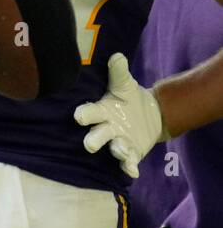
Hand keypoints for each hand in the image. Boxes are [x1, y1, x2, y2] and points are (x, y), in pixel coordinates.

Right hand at [74, 53, 169, 178]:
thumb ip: (119, 72)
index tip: (79, 117)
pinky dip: (129, 166)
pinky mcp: (131, 153)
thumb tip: (117, 56)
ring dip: (117, 151)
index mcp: (101, 111)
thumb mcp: (125, 84)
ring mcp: (117, 141)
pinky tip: (133, 171)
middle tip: (90, 144)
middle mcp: (105, 128)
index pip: (88, 113)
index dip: (84, 115)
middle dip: (93, 140)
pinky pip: (127, 162)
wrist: (149, 114)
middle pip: (95, 136)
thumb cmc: (128, 97)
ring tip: (122, 152)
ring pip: (112, 149)